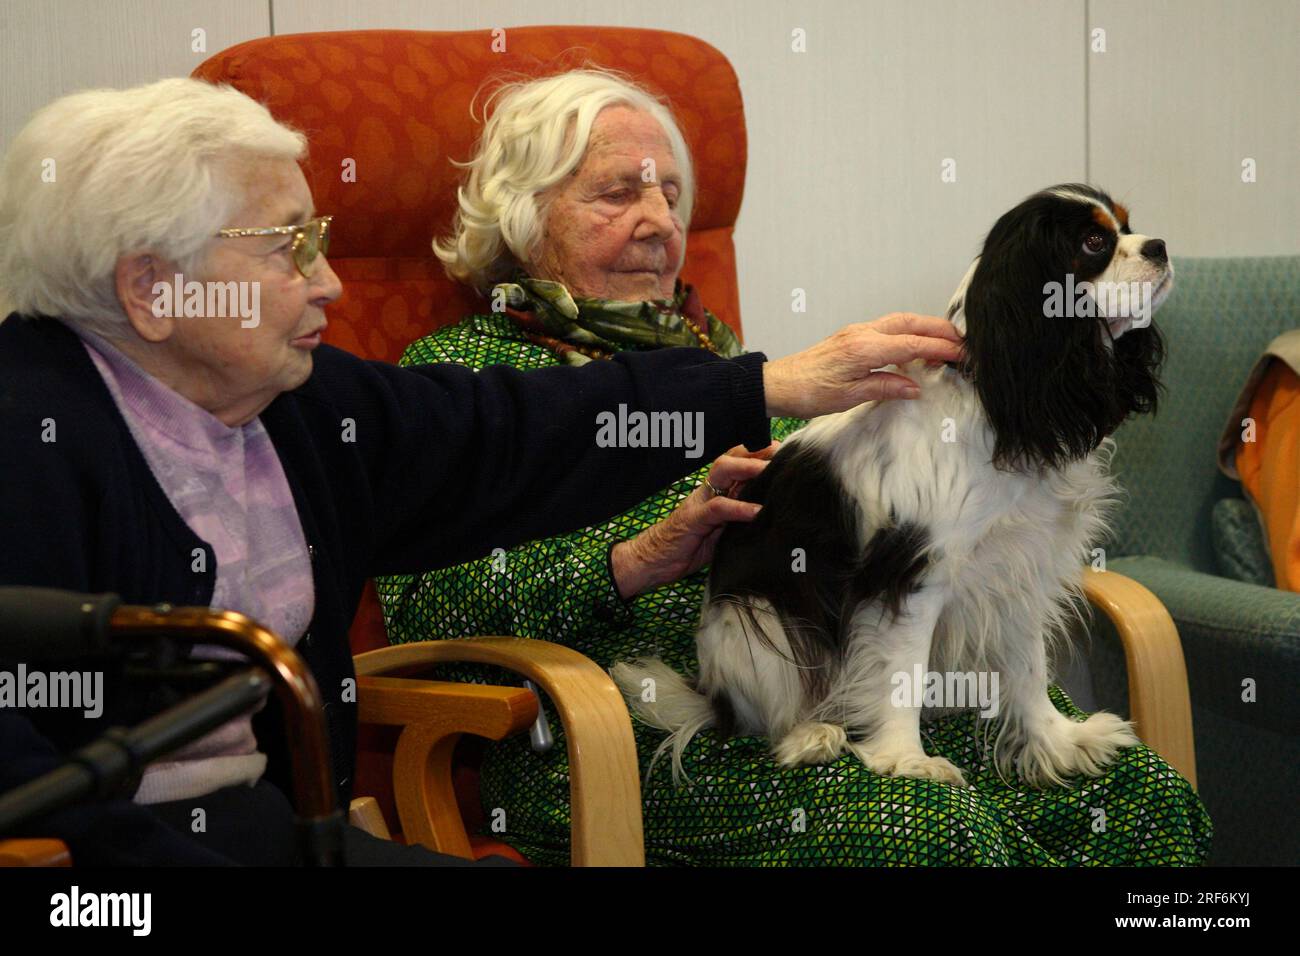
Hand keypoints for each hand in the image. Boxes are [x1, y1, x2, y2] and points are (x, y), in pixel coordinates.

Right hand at [610, 442, 778, 598]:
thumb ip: (740, 517)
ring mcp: (700, 501)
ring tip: (770, 471)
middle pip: (731, 457)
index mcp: (715, 490)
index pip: (737, 461)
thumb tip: (772, 515)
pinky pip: (718, 507)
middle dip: (756, 452)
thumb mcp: (721, 529)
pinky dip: (739, 508)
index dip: (759, 453)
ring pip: (723, 471)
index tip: (783, 452)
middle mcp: (708, 490)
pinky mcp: (694, 520)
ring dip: (748, 468)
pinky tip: (757, 512)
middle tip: (781, 453)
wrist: (654, 560)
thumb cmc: (689, 546)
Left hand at [762, 312, 963, 417]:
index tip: (963, 355)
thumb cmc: (806, 392)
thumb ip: (886, 387)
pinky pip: (887, 328)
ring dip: (925, 329)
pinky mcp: (851, 337)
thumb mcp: (849, 397)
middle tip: (964, 343)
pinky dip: (907, 333)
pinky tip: (914, 348)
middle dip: (940, 331)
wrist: (777, 384)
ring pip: (900, 322)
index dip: (941, 350)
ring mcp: (856, 332)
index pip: (913, 345)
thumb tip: (915, 387)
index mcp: (864, 348)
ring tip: (945, 343)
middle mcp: (862, 334)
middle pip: (911, 323)